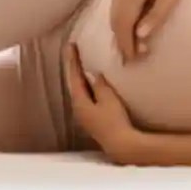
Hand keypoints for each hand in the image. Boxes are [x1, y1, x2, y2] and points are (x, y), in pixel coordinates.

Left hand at [62, 42, 137, 159]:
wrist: (120, 144)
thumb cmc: (114, 120)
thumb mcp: (108, 98)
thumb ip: (100, 85)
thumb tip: (95, 75)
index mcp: (79, 101)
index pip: (74, 76)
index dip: (72, 60)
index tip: (70, 45)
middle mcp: (78, 108)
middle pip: (73, 83)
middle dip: (73, 68)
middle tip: (72, 53)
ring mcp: (84, 115)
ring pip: (79, 91)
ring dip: (80, 78)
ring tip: (81, 66)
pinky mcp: (92, 120)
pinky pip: (85, 98)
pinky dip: (86, 87)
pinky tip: (91, 85)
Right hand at [111, 0, 190, 63]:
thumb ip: (155, 16)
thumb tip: (140, 35)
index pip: (125, 24)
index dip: (127, 43)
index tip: (132, 59)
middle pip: (116, 21)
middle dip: (122, 41)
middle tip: (131, 59)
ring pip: (113, 15)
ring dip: (120, 33)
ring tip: (130, 48)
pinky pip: (115, 8)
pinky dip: (119, 22)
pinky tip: (127, 31)